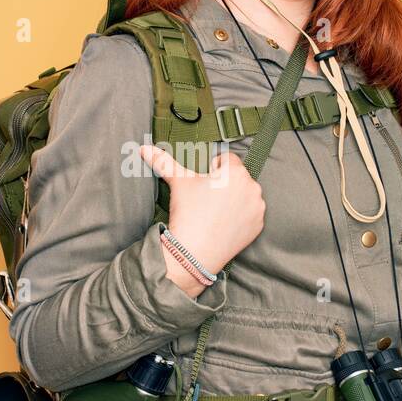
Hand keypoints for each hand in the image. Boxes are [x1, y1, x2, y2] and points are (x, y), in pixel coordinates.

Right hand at [138, 145, 265, 275]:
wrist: (194, 252)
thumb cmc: (187, 213)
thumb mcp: (177, 182)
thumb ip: (163, 161)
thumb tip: (143, 148)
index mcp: (235, 172)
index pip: (227, 159)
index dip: (214, 168)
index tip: (204, 182)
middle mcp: (252, 187)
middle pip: (238, 177)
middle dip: (225, 184)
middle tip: (207, 199)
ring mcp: (257, 208)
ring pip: (246, 194)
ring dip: (235, 198)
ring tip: (215, 211)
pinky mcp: (258, 225)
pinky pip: (251, 214)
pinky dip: (241, 216)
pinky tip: (224, 223)